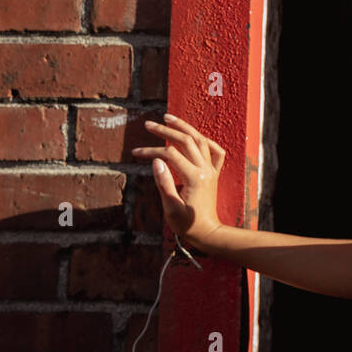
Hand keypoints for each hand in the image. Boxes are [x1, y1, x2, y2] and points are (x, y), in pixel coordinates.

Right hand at [131, 113, 226, 249]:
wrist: (207, 232)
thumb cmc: (187, 224)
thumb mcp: (171, 207)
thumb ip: (164, 183)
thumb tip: (156, 160)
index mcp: (194, 177)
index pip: (171, 154)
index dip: (152, 151)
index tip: (136, 153)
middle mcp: (205, 170)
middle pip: (186, 141)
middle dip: (166, 130)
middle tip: (149, 124)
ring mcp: (211, 170)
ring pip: (201, 141)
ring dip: (185, 128)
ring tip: (169, 118)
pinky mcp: (213, 174)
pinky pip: (215, 152)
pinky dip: (206, 141)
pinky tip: (195, 136)